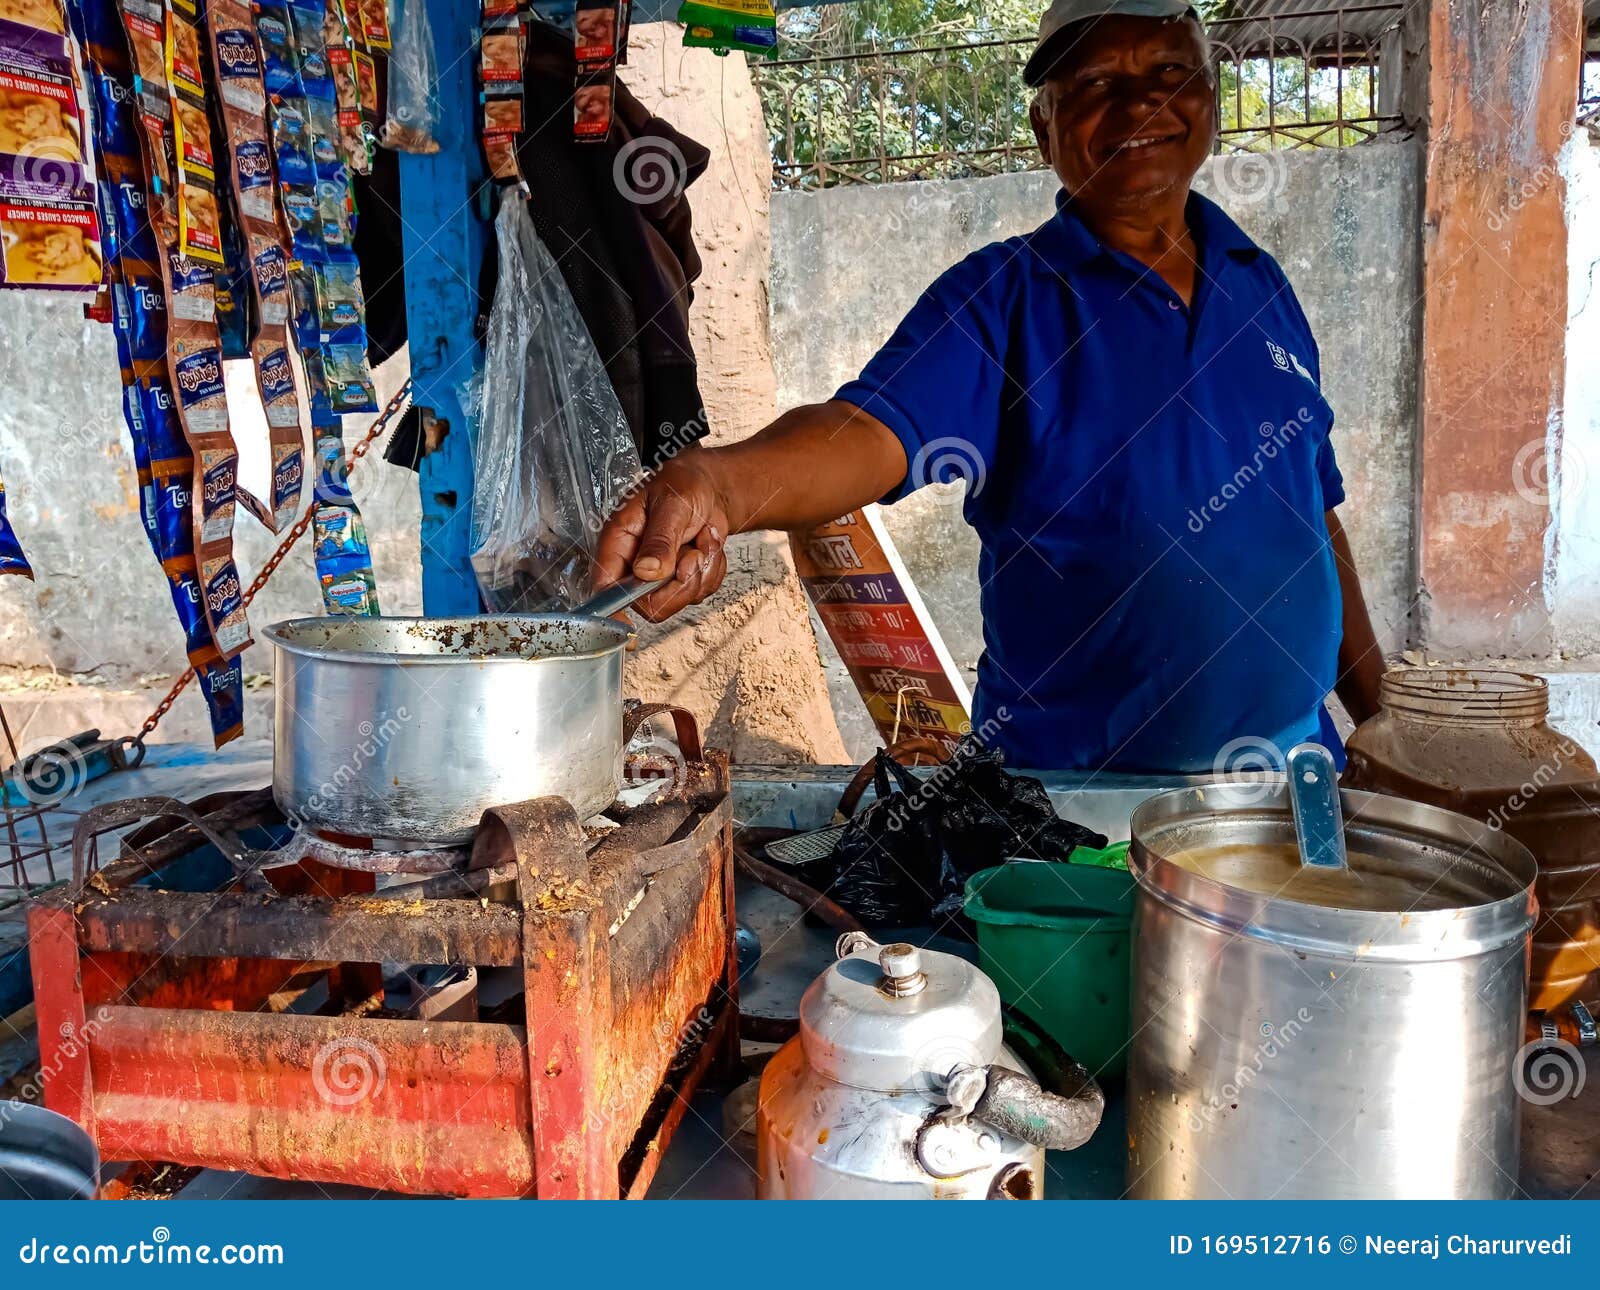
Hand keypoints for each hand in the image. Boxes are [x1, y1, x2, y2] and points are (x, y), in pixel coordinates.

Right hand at [595, 453, 731, 622]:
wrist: (709, 486)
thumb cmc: (682, 485)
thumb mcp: (672, 505)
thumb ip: (660, 539)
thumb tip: (646, 571)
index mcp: (619, 542)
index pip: (605, 587)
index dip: (615, 609)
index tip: (629, 628)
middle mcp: (633, 563)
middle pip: (649, 604)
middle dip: (681, 584)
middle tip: (692, 556)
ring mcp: (657, 575)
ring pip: (678, 600)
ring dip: (701, 571)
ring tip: (701, 540)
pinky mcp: (680, 580)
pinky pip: (700, 592)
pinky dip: (712, 570)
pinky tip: (706, 546)